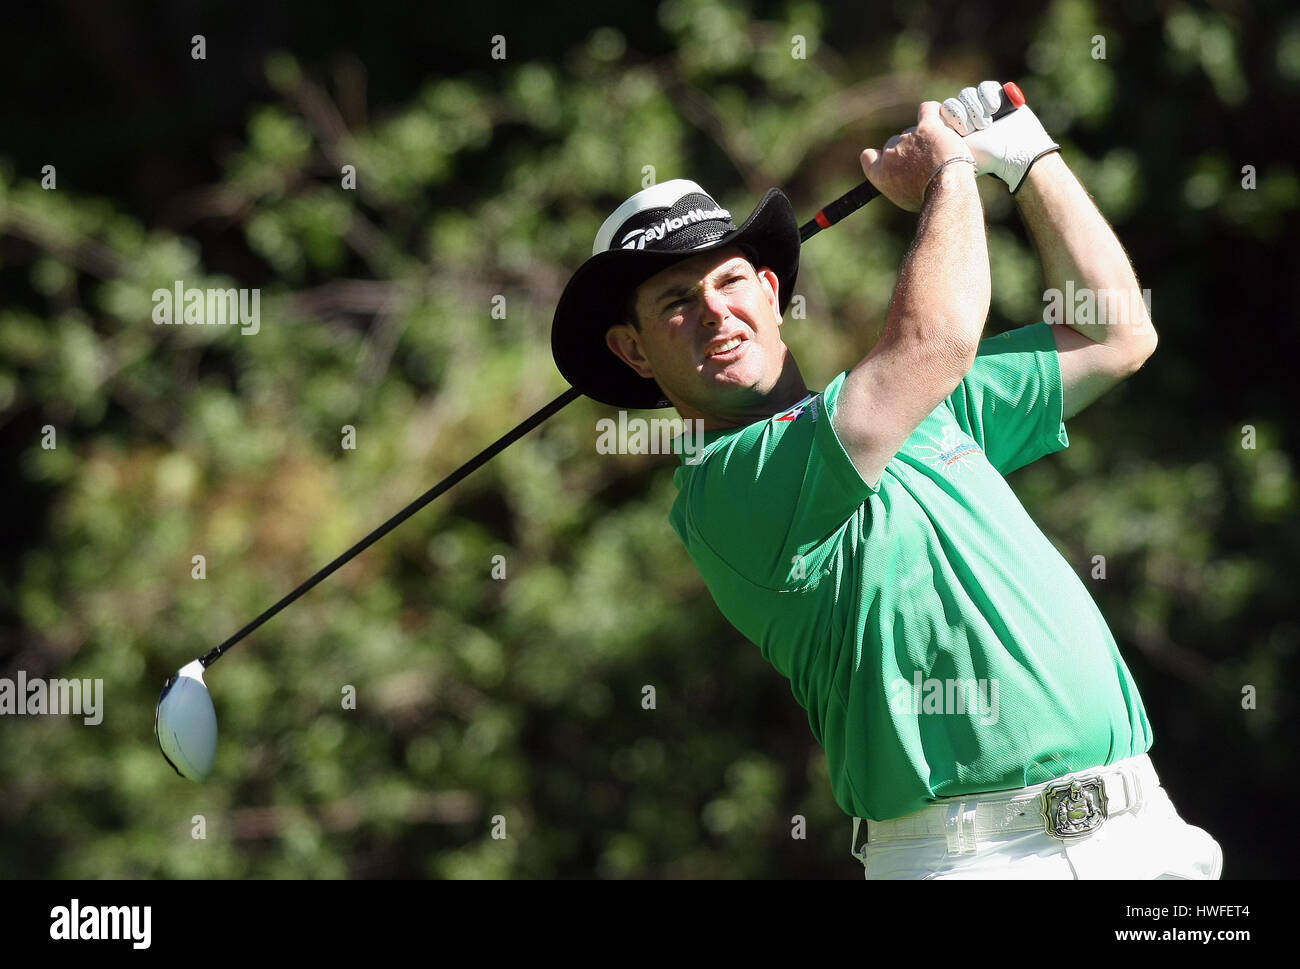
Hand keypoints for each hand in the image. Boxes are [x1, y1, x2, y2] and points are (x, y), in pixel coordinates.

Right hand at [860, 102, 975, 212]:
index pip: (869, 157)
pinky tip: (942, 119)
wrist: (946, 191)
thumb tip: (903, 175)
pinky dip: (934, 112)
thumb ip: (898, 184)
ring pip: (915, 131)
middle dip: (910, 148)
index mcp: (881, 175)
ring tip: (943, 152)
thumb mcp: (906, 200)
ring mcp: (908, 139)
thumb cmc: (931, 199)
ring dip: (926, 138)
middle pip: (896, 142)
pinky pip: (927, 110)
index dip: (880, 156)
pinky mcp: (927, 128)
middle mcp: (891, 155)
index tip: (888, 158)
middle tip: (929, 161)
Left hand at [939, 80, 1059, 193]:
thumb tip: (925, 137)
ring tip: (987, 123)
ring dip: (977, 107)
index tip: (962, 131)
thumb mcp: (960, 154)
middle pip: (954, 101)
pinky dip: (988, 95)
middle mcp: (966, 117)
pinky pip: (985, 87)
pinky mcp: (998, 97)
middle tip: (977, 128)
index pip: (943, 111)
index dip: (952, 117)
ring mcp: (981, 106)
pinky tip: (994, 108)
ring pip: (968, 93)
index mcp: (954, 129)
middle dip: (966, 114)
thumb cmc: (989, 159)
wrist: (1017, 155)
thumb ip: (942, 144)